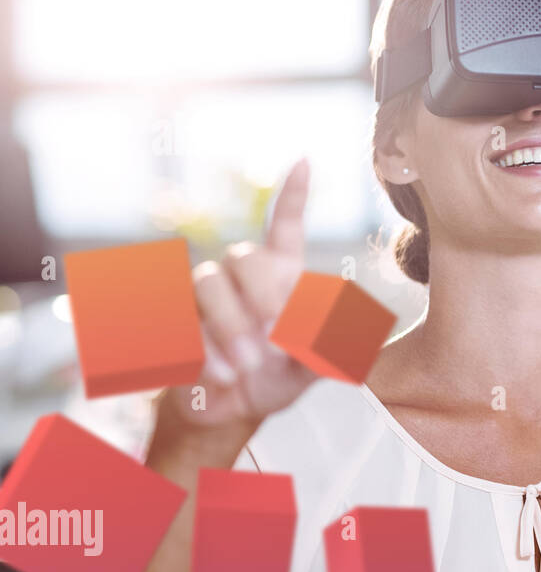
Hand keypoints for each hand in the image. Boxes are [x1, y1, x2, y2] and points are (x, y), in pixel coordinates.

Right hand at [158, 158, 317, 431]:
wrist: (235, 409)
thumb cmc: (279, 376)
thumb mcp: (312, 367)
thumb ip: (328, 348)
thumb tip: (335, 332)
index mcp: (279, 276)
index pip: (285, 228)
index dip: (294, 196)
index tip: (305, 162)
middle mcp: (239, 277)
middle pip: (243, 255)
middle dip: (261, 292)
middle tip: (276, 333)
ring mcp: (202, 297)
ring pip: (206, 283)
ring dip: (230, 325)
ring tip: (251, 365)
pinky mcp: (173, 322)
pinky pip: (181, 321)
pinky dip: (206, 353)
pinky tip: (224, 378)